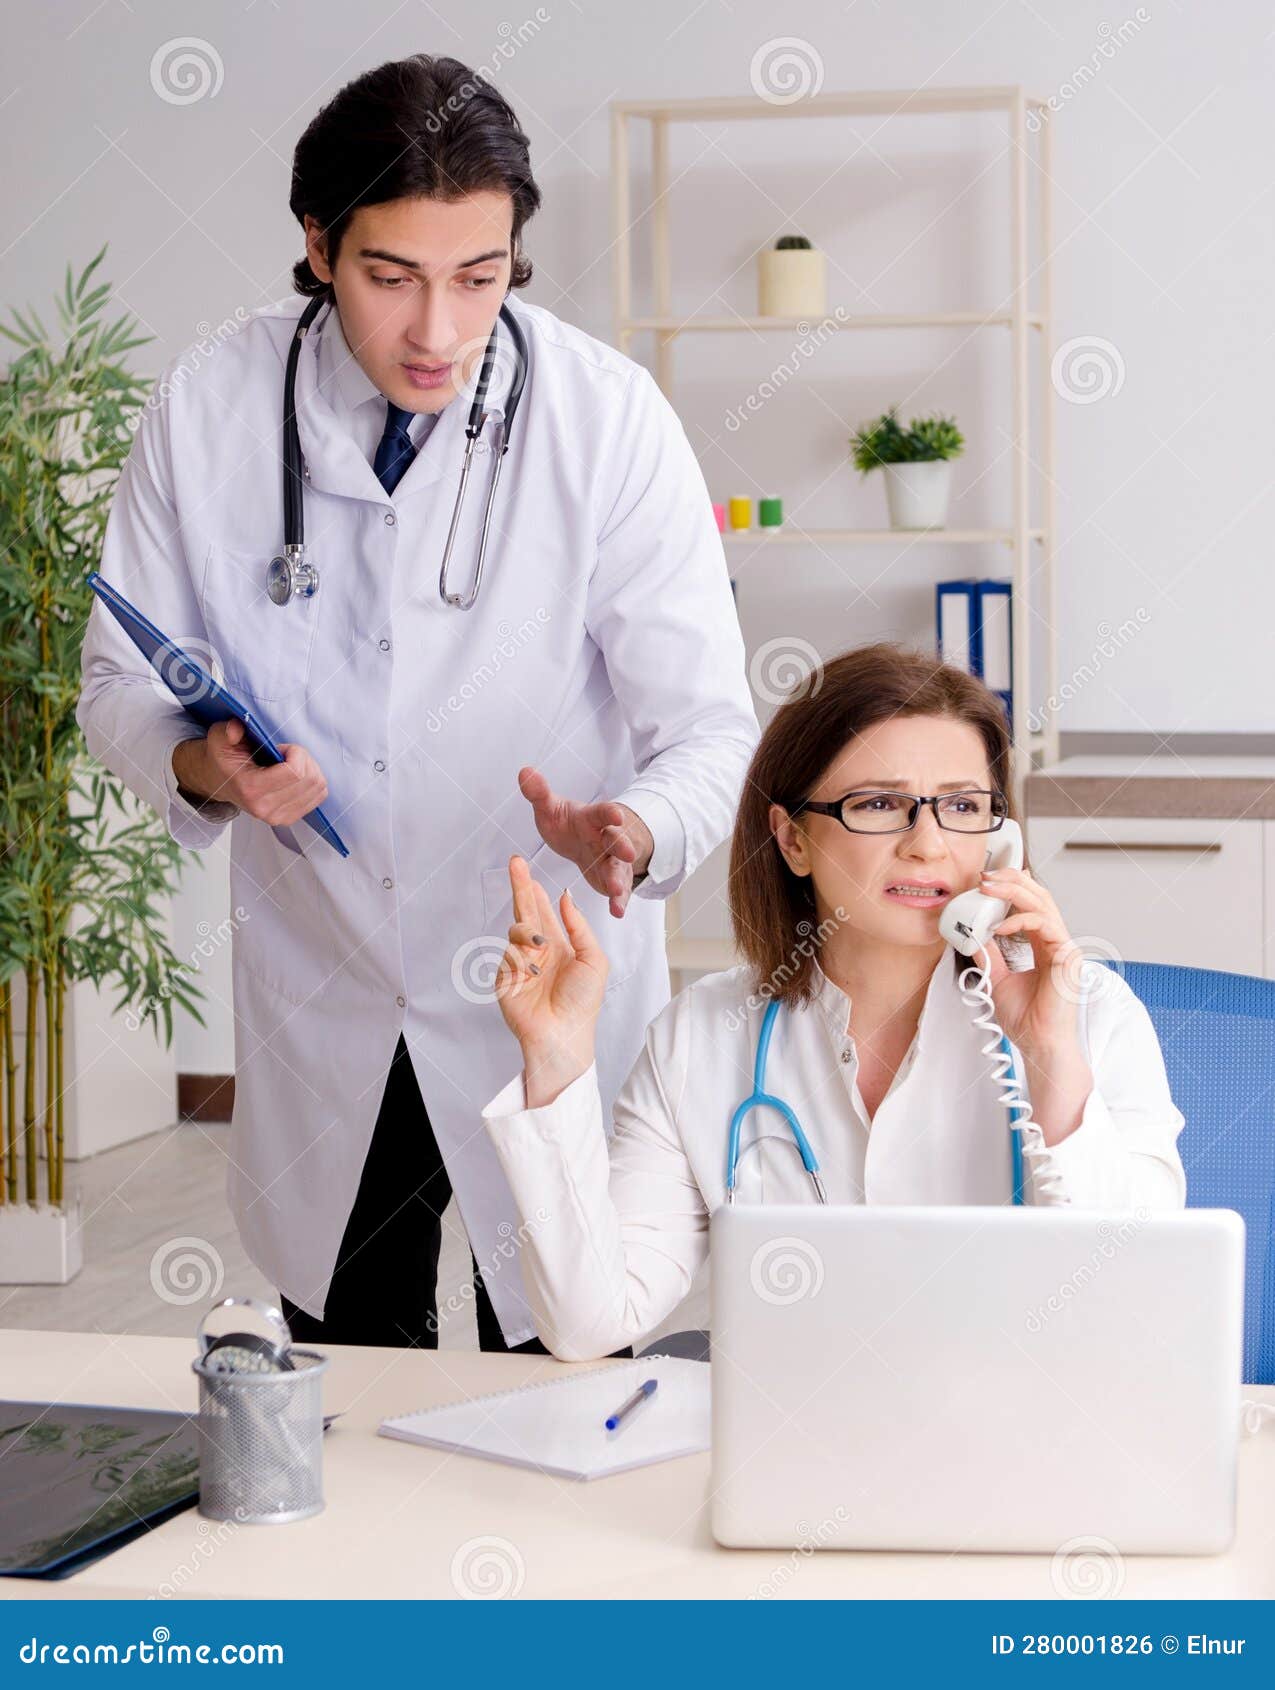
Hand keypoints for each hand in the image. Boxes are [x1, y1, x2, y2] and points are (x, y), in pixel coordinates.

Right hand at [173, 720, 328, 827]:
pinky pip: (319, 796)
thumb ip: (227, 731)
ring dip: (309, 769)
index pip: (295, 771)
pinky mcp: (289, 818)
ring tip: (289, 765)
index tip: (281, 748)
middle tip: (286, 755)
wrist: (220, 782)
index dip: (295, 752)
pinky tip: (295, 776)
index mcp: (251, 789)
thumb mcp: (220, 738)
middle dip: (304, 758)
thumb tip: (236, 731)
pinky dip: (312, 781)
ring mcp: (279, 817)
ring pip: (318, 787)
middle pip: (311, 779)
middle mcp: (266, 808)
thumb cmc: (225, 760)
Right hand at [494, 855, 607, 1107]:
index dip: (534, 890)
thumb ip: (579, 927)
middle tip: (515, 863)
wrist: (563, 1034)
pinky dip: (521, 961)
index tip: (526, 869)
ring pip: (515, 930)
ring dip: (527, 932)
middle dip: (520, 886)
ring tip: (539, 948)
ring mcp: (520, 964)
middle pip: (524, 911)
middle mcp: (537, 951)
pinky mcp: (504, 978)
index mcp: (559, 946)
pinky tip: (533, 975)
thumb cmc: (583, 1002)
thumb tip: (565, 897)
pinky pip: (508, 954)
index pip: (543, 911)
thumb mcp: (594, 959)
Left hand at [517, 766, 652, 917]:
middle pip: (616, 841)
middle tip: (627, 853)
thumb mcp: (550, 808)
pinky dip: (618, 901)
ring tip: (616, 891)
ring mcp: (610, 860)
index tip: (616, 815)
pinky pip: (616, 891)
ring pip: (618, 869)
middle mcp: (605, 839)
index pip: (602, 813)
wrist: (582, 841)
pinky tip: (617, 911)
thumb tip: (524, 771)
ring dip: (618, 880)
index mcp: (591, 819)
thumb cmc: (568, 824)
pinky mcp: (609, 879)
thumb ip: (538, 793)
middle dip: (622, 846)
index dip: (609, 813)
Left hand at [977, 865, 1085, 1060]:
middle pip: (1039, 896)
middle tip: (984, 876)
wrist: (1038, 1043)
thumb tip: (972, 934)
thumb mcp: (998, 978)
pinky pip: (1045, 924)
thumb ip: (989, 954)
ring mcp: (1064, 947)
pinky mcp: (1067, 955)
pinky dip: (1020, 919)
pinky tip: (1000, 926)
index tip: (983, 883)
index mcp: (1043, 945)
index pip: (1030, 905)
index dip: (1009, 889)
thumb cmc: (1026, 1018)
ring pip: (1043, 903)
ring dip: (1013, 891)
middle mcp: (1056, 942)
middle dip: (1010, 880)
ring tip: (987, 888)